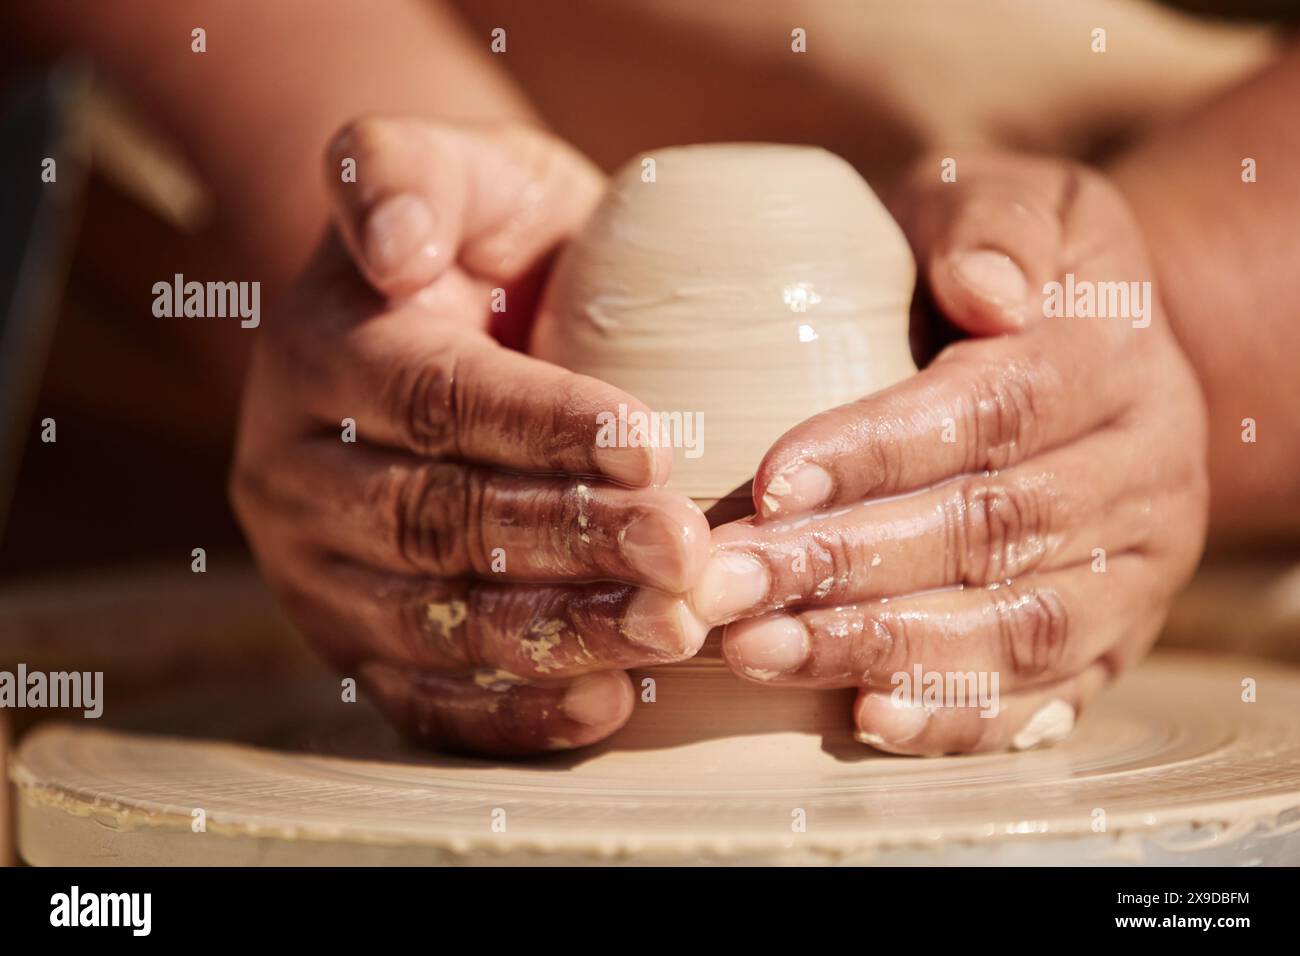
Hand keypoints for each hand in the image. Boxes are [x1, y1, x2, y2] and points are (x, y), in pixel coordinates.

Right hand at [232, 119, 709, 755]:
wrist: (448, 322)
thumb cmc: (486, 246)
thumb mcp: (460, 173)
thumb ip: (406, 170)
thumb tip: (386, 243)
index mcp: (323, 352)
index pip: (434, 397)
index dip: (540, 426)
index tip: (651, 450)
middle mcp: (299, 469)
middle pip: (435, 518)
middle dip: (567, 542)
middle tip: (686, 557)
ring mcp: (318, 568)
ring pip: (431, 618)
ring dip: (557, 634)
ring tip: (669, 632)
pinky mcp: (354, 639)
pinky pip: (419, 695)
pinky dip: (507, 712)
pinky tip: (602, 705)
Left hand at [692, 154, 1209, 753]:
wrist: (1096, 353)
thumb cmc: (1004, 270)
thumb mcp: (1007, 201)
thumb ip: (993, 222)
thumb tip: (988, 290)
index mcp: (1112, 359)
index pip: (991, 410)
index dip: (877, 452)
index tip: (764, 486)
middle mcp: (1141, 474)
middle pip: (989, 530)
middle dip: (847, 566)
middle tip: (722, 588)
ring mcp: (1133, 570)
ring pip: (1014, 627)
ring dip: (879, 648)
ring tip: (757, 652)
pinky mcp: (1112, 639)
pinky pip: (1045, 695)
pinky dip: (955, 715)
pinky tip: (864, 721)